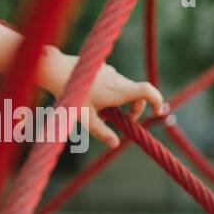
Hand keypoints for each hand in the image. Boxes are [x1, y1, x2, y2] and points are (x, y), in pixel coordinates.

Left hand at [42, 50, 165, 149]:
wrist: (55, 69)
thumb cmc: (72, 94)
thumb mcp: (86, 118)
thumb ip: (101, 132)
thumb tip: (115, 144)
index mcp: (119, 90)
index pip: (148, 91)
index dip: (157, 101)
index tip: (158, 112)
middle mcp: (117, 79)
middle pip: (136, 94)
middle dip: (134, 109)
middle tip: (123, 120)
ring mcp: (109, 72)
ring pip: (123, 89)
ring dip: (119, 101)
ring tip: (99, 111)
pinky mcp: (101, 69)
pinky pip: (112, 82)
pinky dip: (109, 93)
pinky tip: (91, 99)